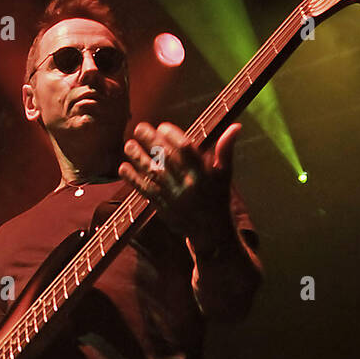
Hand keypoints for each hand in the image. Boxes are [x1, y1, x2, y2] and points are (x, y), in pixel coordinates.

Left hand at [118, 121, 240, 241]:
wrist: (210, 231)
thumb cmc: (217, 198)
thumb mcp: (224, 174)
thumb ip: (226, 150)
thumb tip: (236, 127)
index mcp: (203, 173)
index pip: (186, 149)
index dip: (173, 136)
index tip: (162, 126)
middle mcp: (187, 184)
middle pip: (166, 158)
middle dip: (151, 141)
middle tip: (139, 128)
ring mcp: (173, 196)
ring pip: (153, 173)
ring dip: (138, 158)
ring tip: (128, 145)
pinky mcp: (162, 206)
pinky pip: (145, 190)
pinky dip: (133, 179)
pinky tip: (123, 167)